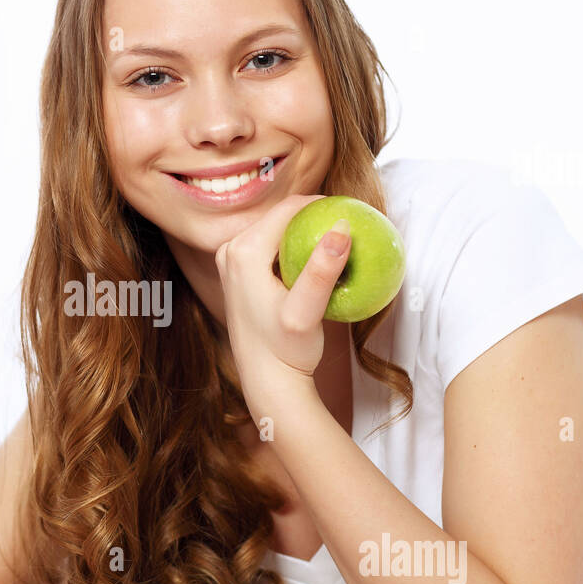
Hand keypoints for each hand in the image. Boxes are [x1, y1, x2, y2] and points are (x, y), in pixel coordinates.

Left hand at [214, 193, 350, 404]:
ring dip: (305, 231)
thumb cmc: (286, 351)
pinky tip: (319, 257)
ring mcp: (229, 260)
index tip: (353, 210)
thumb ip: (321, 271)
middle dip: (314, 216)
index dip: (322, 203)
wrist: (266, 380)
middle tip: (350, 222)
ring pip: (275, 230)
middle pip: (280, 217)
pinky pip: (270, 246)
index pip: (288, 209)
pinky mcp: (236, 272)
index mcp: (243, 251)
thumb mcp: (306, 312)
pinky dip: (294, 247)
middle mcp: (229, 250)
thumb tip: (342, 229)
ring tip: (338, 237)